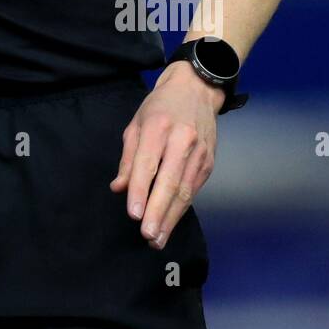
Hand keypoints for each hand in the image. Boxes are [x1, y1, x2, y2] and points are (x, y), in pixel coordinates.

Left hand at [109, 60, 224, 247]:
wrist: (197, 90)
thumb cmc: (160, 107)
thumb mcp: (137, 124)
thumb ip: (129, 158)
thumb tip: (120, 188)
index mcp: (159, 127)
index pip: (149, 164)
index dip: (141, 191)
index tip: (134, 215)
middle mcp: (183, 140)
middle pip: (170, 182)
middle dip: (158, 212)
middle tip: (148, 235)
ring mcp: (200, 153)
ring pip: (185, 191)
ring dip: (171, 218)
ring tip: (158, 238)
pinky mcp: (209, 163)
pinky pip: (194, 190)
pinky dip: (181, 208)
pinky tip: (170, 222)